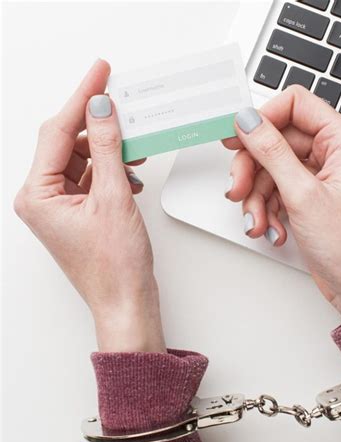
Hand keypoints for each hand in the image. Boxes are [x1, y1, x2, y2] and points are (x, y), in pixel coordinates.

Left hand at [14, 59, 164, 351]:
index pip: (57, 132)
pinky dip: (112, 169)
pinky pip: (93, 176)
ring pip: (83, 158)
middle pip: (68, 143)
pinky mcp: (81, 211)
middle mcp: (43, 198)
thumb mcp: (114, 198)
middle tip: (121, 103)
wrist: (127, 301)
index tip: (99, 73)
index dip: (82, 98)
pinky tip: (131, 171)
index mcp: (37, 195)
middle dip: (97, 125)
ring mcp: (62, 205)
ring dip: (109, 149)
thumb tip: (101, 111)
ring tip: (133, 144)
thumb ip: (106, 149)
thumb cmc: (115, 266)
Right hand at [224, 86, 340, 321]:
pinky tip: (273, 229)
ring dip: (258, 197)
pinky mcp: (309, 197)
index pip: (295, 105)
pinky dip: (268, 210)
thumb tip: (248, 121)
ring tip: (259, 221)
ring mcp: (319, 177)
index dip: (262, 118)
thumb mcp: (303, 194)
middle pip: (276, 141)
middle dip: (253, 168)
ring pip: (271, 169)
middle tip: (239, 188)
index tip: (237, 137)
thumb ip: (272, 152)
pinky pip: (276, 191)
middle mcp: (332, 154)